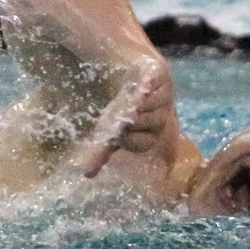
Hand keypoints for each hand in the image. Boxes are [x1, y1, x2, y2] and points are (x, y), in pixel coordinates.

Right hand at [81, 57, 175, 177]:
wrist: (135, 72)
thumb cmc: (122, 107)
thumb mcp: (110, 130)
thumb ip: (102, 151)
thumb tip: (86, 175)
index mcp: (150, 134)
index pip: (142, 143)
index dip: (128, 138)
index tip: (118, 131)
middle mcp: (160, 117)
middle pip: (149, 123)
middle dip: (134, 119)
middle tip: (124, 113)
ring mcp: (163, 96)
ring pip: (152, 104)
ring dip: (139, 102)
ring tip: (130, 98)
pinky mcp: (159, 75)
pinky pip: (155, 83)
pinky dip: (149, 84)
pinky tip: (144, 86)